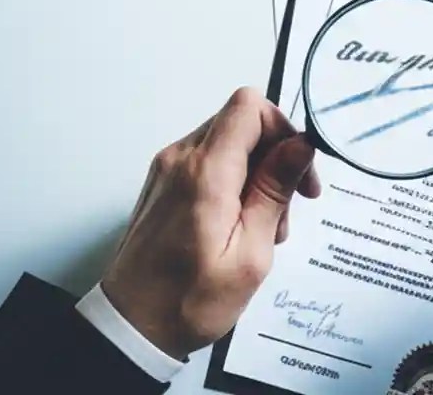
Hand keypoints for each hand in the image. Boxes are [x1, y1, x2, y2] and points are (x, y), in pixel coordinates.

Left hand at [101, 87, 321, 359]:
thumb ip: (275, 191)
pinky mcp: (164, 183)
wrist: (132, 326)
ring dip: (256, 173)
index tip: (299, 170)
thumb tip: (300, 145)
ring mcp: (168, 169)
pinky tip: (239, 224)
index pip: (249, 106)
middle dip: (275, 157)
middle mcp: (180, 160)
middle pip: (242, 122)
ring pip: (229, 142)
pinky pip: (210, 162)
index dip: (284, 130)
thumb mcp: (250, 254)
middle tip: (287, 208)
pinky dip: (233, 183)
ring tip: (262, 226)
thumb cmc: (186, 302)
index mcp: (204, 173)